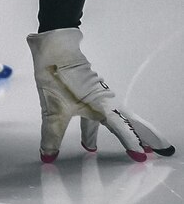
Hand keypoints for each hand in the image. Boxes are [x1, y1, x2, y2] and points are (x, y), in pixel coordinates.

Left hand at [27, 27, 173, 162]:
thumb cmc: (57, 75)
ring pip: (112, 120)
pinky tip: (89, 140)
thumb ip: (51, 134)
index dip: (131, 142)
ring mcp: (96, 96)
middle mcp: (103, 101)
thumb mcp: (53, 109)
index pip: (121, 128)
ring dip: (117, 135)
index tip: (140, 156)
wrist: (53, 47)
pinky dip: (99, 130)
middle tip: (154, 151)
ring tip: (122, 152)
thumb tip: (48, 156)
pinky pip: (99, 115)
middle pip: (127, 123)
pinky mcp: (86, 92)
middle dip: (140, 137)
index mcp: (101, 106)